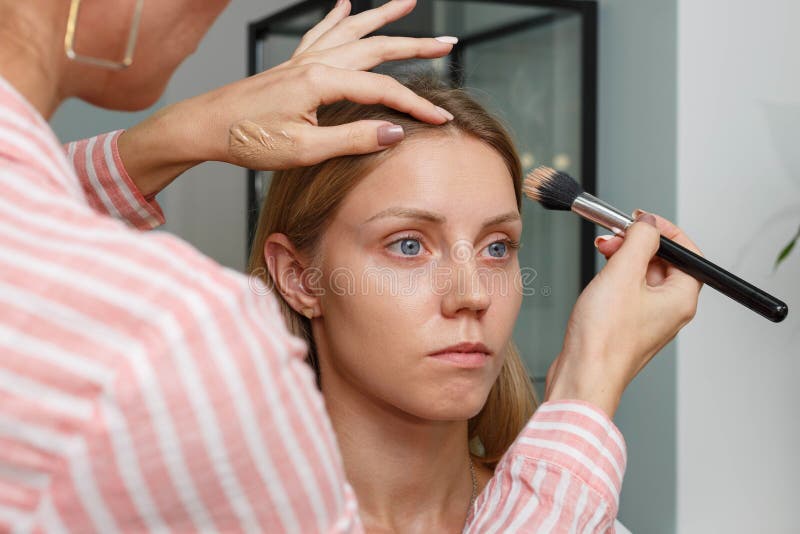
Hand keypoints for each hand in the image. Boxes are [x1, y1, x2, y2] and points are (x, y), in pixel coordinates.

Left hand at [118, 0, 455, 196]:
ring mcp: (302, 60)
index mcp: (321, 82)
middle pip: (376, 48)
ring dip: (381, 17)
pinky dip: (337, 17)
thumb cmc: (248, 140)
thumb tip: (396, 132)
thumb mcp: (304, 150)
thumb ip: (353, 139)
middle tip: (446, 43)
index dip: (416, 104)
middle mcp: (315, 63)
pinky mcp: (291, 65)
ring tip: (407, 3)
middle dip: (415, 44)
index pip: (383, 90)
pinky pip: (321, 32)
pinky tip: (345, 5)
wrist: (204, 127)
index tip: (441, 117)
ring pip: (352, 31)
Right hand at [544, 211, 702, 418]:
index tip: (641, 219)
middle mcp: (669, 310)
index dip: (664, 230)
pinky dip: (614, 277)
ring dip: (623, 258)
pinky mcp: (627, 326)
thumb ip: (640, 241)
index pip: (687, 252)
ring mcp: (648, 319)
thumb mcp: (623, 274)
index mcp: (681, 298)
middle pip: (663, 261)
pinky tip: (598, 277)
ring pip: (642, 275)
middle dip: (637, 243)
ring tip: (602, 254)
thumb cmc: (604, 339)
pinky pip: (628, 292)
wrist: (583, 375)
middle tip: (613, 236)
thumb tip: (648, 224)